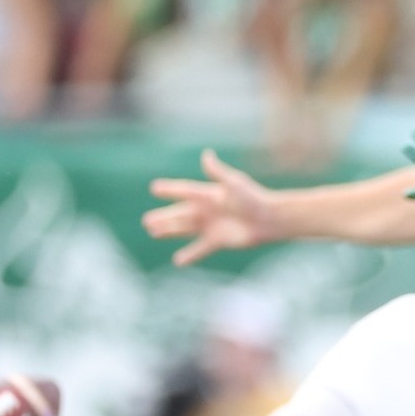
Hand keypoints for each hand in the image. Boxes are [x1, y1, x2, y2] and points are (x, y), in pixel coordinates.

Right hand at [142, 149, 281, 265]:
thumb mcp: (234, 183)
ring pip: (184, 229)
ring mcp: (210, 226)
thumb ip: (218, 172)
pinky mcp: (217, 241)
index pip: (184, 191)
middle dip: (163, 217)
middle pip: (180, 214)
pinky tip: (177, 261)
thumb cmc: (253, 198)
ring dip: (169, 231)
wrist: (268, 219)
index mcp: (208, 194)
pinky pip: (200, 249)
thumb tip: (205, 154)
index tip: (154, 188)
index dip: (170, 190)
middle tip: (146, 221)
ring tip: (153, 232)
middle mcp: (207, 210)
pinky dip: (189, 255)